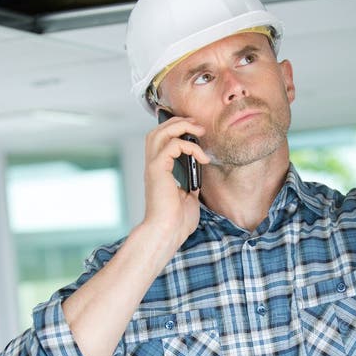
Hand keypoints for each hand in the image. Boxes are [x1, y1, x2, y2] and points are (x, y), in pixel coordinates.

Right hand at [142, 115, 209, 249]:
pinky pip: (173, 145)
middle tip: (197, 125)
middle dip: (178, 122)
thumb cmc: (177, 221)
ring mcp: (154, 167)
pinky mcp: (158, 170)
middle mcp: (153, 166)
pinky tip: (202, 158)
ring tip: (199, 130)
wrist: (168, 232)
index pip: (161, 140)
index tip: (196, 133)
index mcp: (159, 172)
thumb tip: (198, 175)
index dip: (176, 130)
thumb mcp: (188, 197)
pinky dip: (190, 146)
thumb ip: (190, 184)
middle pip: (158, 131)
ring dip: (181, 127)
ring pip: (161, 132)